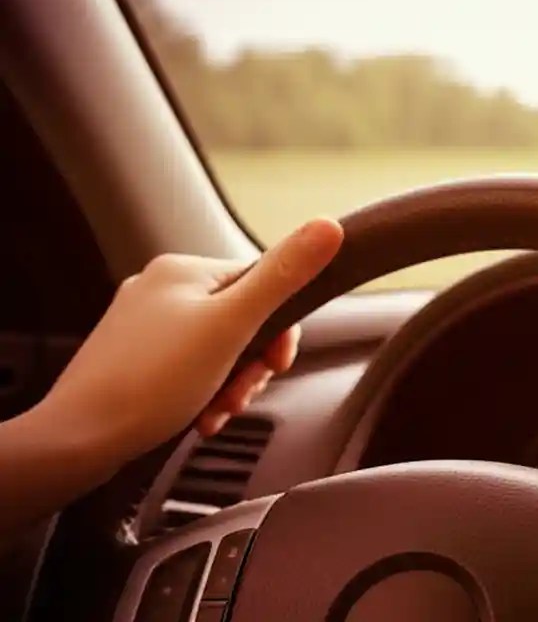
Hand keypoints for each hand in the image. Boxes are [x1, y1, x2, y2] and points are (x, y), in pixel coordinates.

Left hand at [40, 218, 342, 459]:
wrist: (78, 441)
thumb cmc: (149, 385)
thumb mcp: (232, 327)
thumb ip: (283, 277)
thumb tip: (328, 227)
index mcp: (183, 269)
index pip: (263, 285)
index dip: (279, 331)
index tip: (275, 364)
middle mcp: (160, 288)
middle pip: (242, 321)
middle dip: (251, 365)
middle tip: (239, 393)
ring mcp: (144, 325)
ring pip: (218, 349)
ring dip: (230, 384)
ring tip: (216, 409)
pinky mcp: (134, 359)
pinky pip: (191, 368)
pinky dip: (204, 393)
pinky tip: (199, 414)